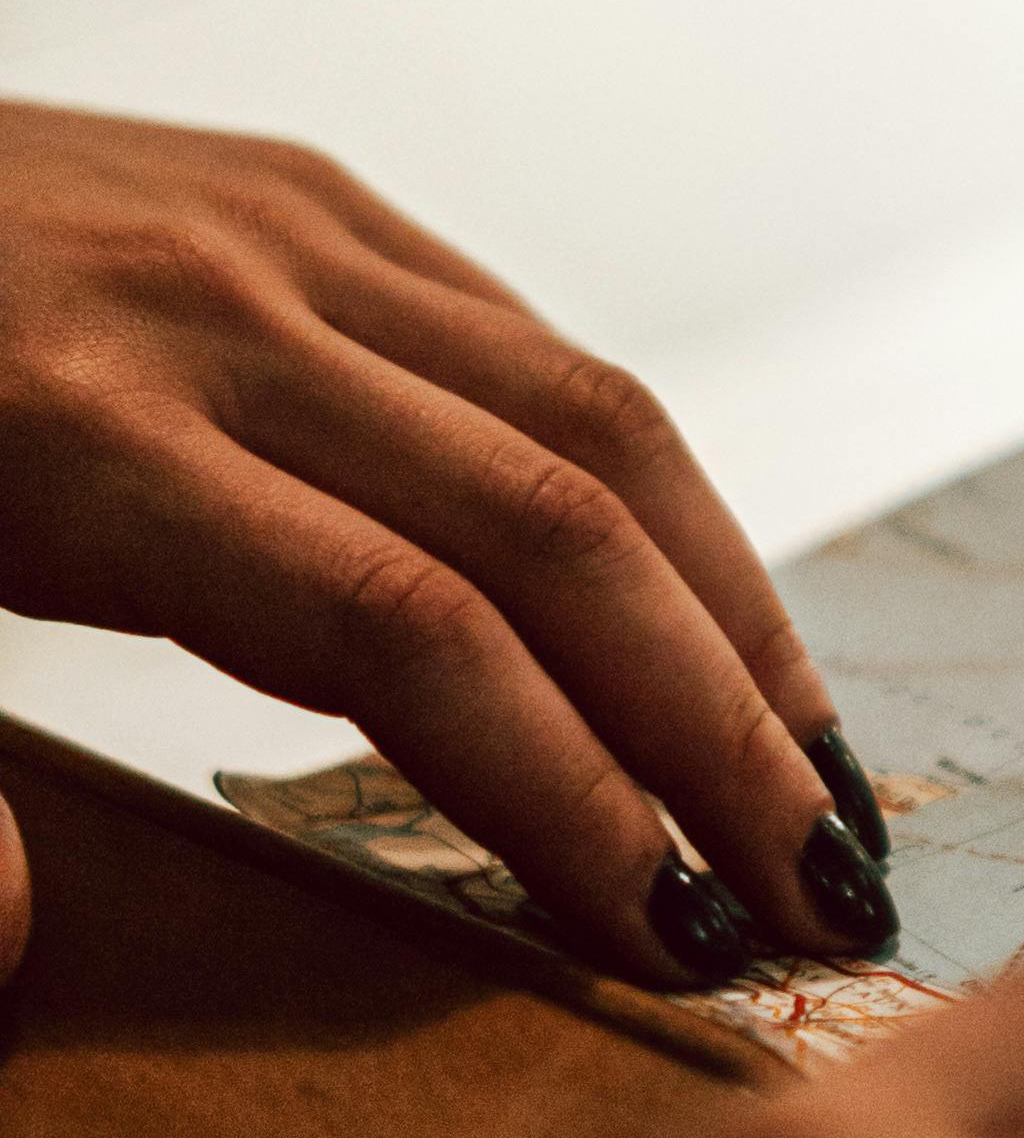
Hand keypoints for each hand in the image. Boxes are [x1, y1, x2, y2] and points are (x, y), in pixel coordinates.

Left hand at [0, 101, 890, 988]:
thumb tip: (11, 943)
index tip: (672, 938)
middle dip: (714, 726)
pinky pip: (529, 344)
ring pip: (585, 419)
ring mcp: (274, 233)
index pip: (402, 633)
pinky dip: (654, 496)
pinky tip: (707, 609)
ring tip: (819, 770)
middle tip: (827, 895)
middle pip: (547, 528)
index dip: (561, 792)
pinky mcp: (301, 194)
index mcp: (75, 436)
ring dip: (734, 607)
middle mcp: (215, 316)